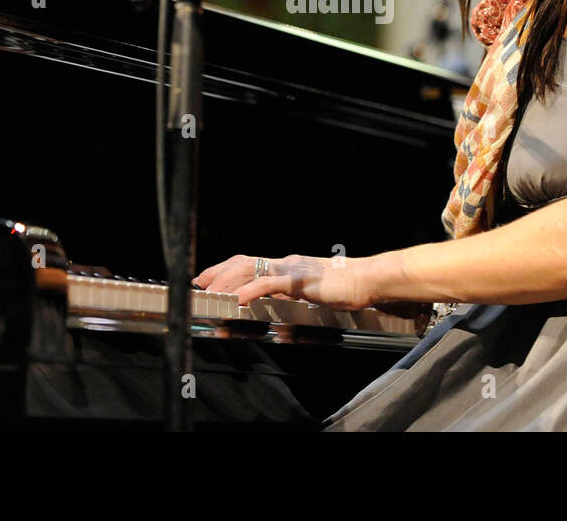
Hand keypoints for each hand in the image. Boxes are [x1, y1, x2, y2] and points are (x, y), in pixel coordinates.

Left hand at [193, 253, 372, 309]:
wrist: (367, 281)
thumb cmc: (344, 288)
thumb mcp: (310, 292)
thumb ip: (292, 295)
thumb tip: (274, 303)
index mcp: (287, 265)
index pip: (249, 263)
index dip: (225, 269)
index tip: (207, 279)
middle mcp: (285, 263)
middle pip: (243, 263)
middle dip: (218, 273)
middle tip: (198, 285)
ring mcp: (292, 269)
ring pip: (251, 271)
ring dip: (227, 282)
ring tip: (210, 294)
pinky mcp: (300, 280)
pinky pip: (269, 285)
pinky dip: (250, 292)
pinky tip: (237, 300)